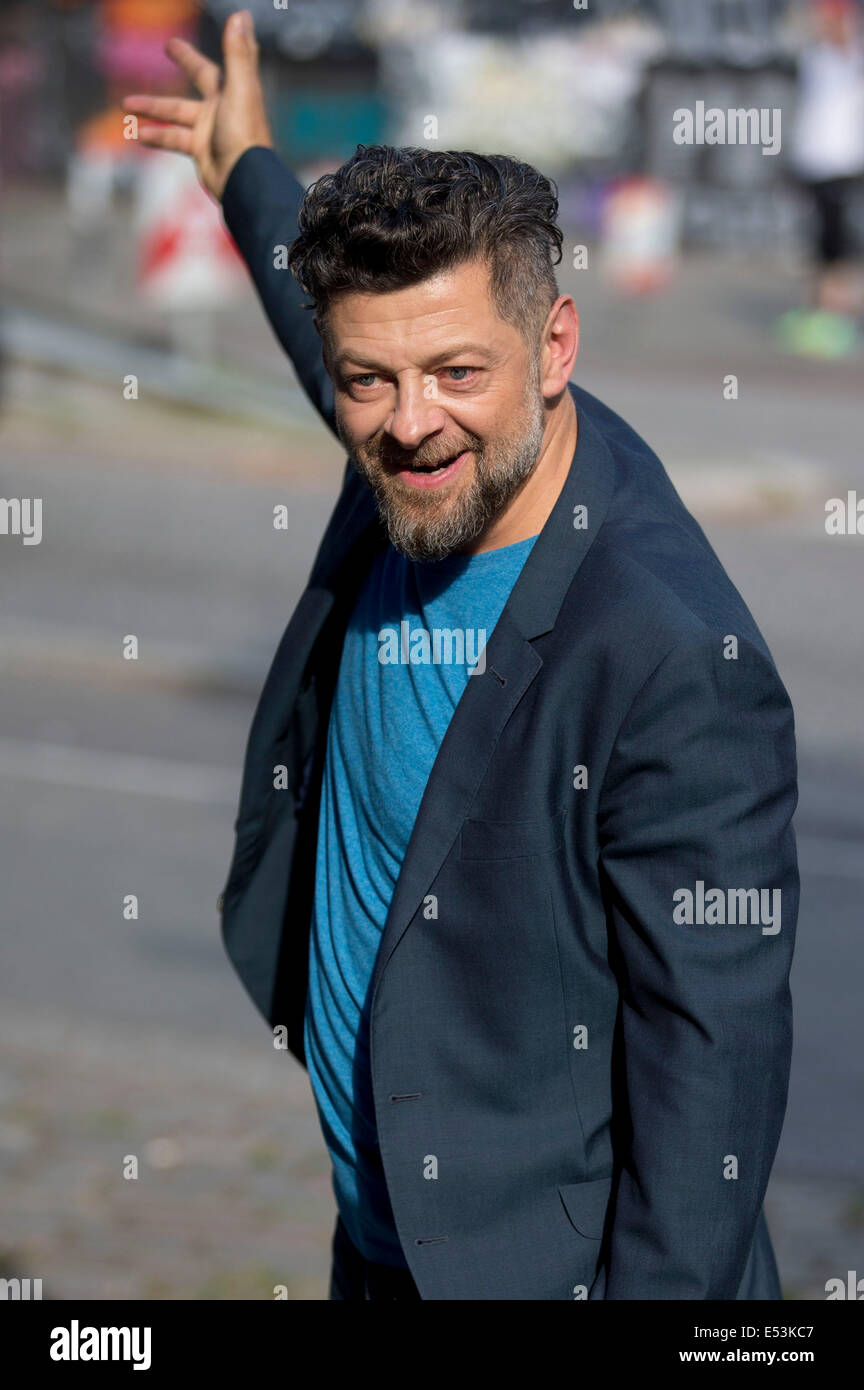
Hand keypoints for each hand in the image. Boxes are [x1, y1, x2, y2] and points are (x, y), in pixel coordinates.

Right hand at [122, 8, 272, 201]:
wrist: (244, 180)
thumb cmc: (244, 133)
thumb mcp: (240, 88)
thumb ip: (238, 52)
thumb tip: (241, 14)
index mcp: (232, 88)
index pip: (220, 55)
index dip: (214, 38)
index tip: (197, 26)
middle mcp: (222, 105)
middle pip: (201, 77)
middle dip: (184, 61)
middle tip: (166, 46)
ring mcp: (210, 129)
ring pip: (176, 113)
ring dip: (151, 108)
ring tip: (125, 104)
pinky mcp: (201, 151)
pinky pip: (173, 139)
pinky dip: (155, 136)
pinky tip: (138, 134)